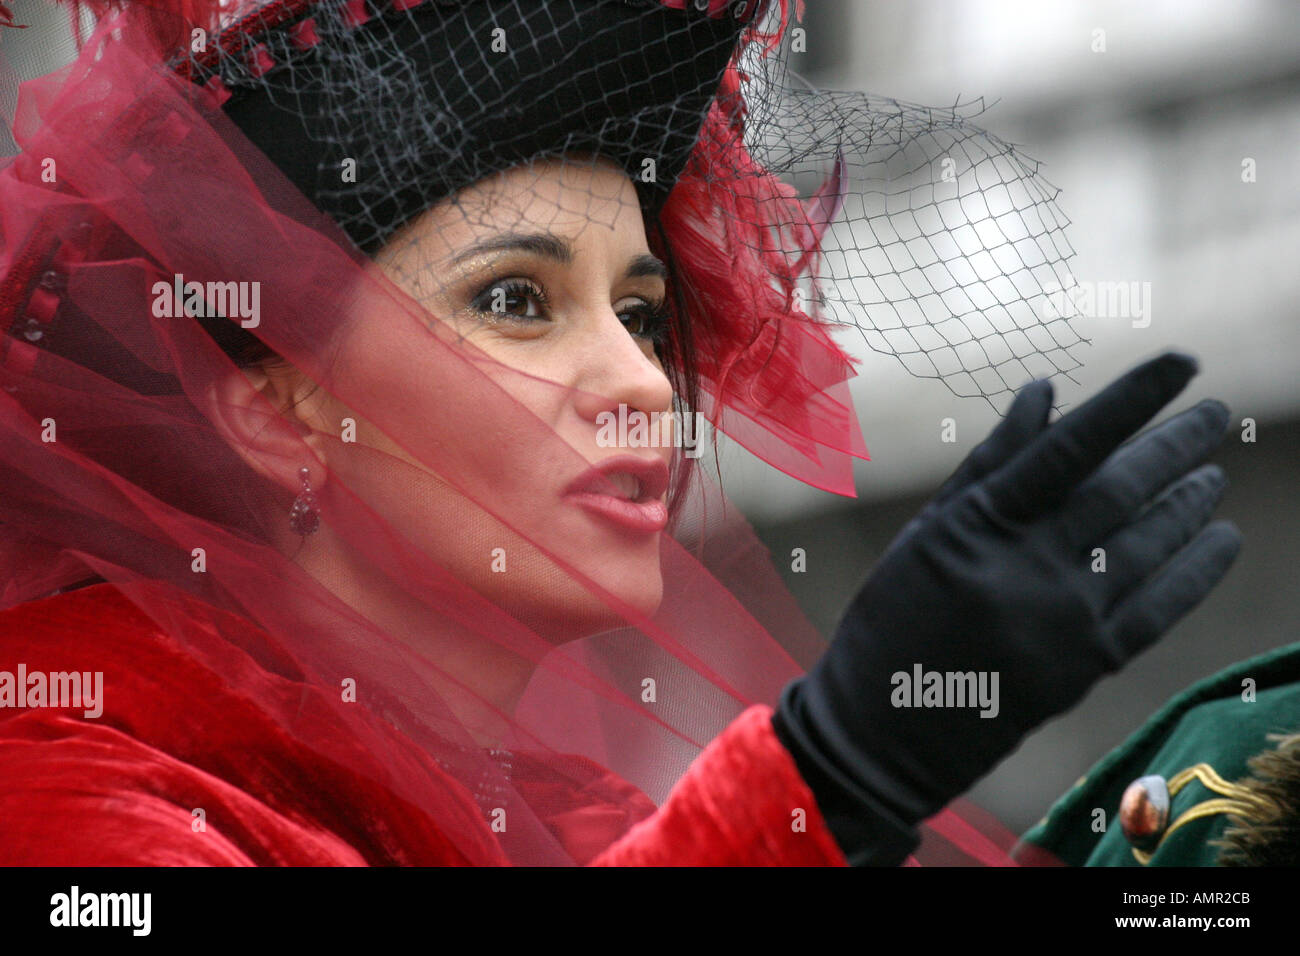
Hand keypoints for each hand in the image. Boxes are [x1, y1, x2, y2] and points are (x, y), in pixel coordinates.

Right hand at [772, 351, 1242, 863]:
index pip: (1069, 446)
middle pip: (1121, 490)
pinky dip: (1197, 570)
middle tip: (1216, 413)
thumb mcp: (928, 532)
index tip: (1181, 361)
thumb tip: (1045, 392)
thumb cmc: (896, 616)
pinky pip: (1159, 609)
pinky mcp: (1086, 666)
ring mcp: (1063, 620)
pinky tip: (1223, 537)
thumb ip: (990, 464)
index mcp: (980, 525)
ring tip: (1214, 471)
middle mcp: (1029, 568)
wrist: (887, 728)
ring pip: (1147, 545)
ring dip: (1189, 501)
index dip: (1130, 400)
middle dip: (1177, 445)